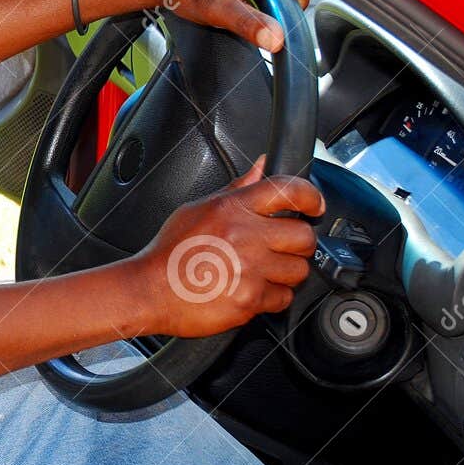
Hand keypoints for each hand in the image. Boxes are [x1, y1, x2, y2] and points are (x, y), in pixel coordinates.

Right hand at [128, 157, 324, 338]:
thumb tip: (263, 165)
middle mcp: (245, 235)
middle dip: (297, 244)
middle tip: (280, 249)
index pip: (290, 190)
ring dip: (285, 273)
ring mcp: (250, 269)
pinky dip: (271, 298)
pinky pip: (283, 298)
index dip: (311, 197)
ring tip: (259, 272)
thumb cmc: (171, 252)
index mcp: (232, 208)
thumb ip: (237, 189)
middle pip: (304, 236)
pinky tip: (249, 290)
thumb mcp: (198, 209)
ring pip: (298, 270)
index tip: (314, 206)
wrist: (149, 291)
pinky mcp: (250, 299)